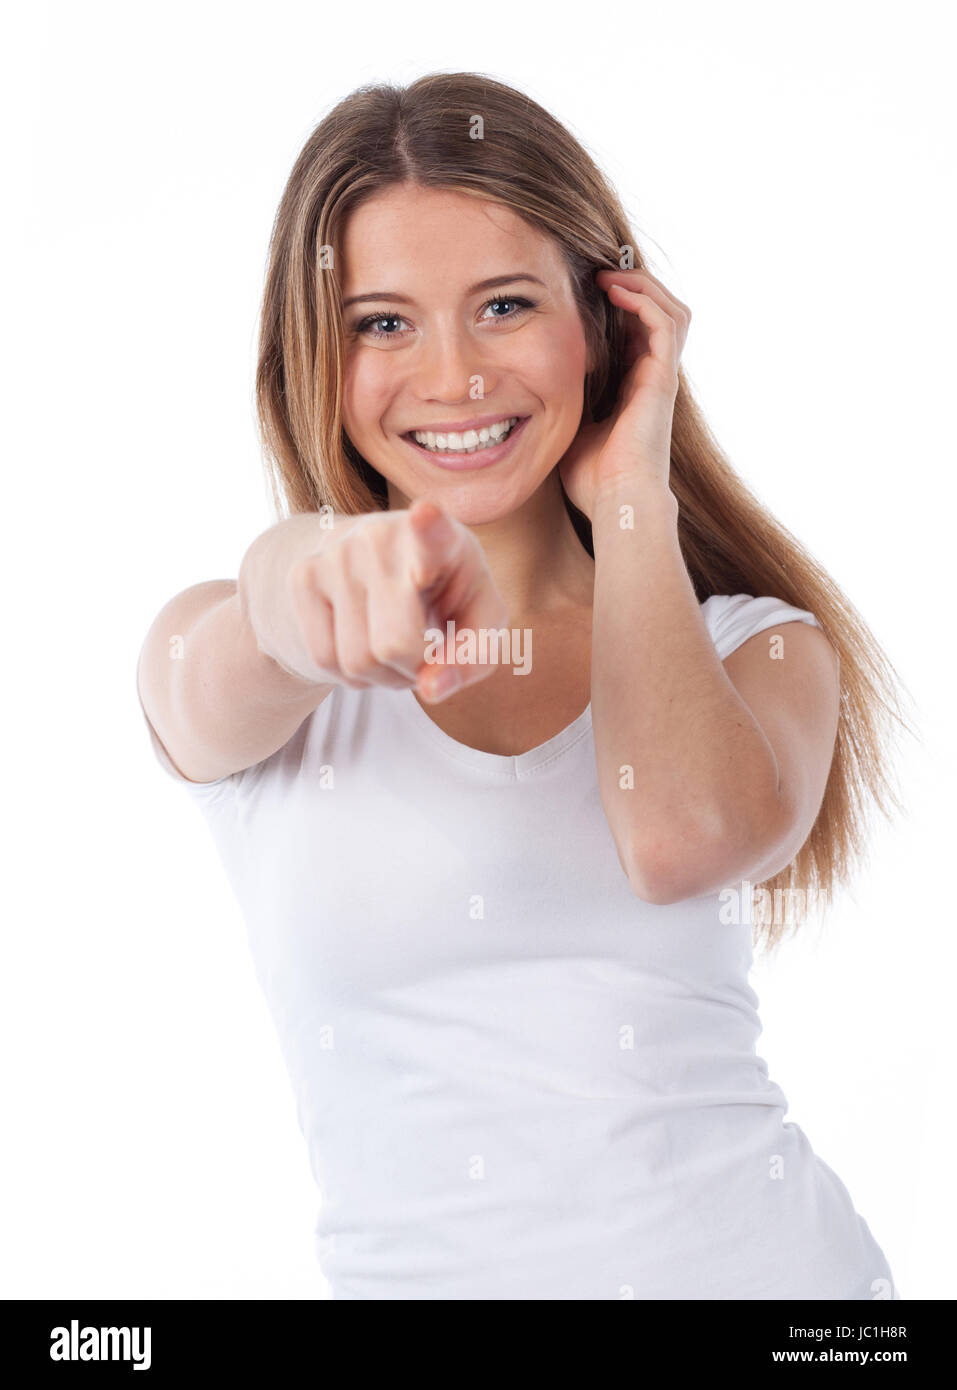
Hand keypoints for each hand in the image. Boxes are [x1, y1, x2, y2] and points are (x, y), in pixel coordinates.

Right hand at [245, 500, 507, 702]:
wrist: (369, 564)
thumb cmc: (443, 595)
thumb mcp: (477, 620)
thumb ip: (472, 656)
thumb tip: (430, 688)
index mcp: (443, 538)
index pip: (434, 532)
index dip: (430, 526)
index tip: (425, 513)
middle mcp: (384, 537)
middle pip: (395, 645)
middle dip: (412, 668)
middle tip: (423, 649)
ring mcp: (337, 553)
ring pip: (358, 661)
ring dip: (382, 675)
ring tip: (394, 643)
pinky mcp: (302, 574)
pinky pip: (325, 658)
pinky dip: (351, 673)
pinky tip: (363, 642)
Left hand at [559, 267, 690, 517]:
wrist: (617, 501)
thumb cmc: (593, 480)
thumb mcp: (568, 430)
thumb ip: (561, 406)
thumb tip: (528, 392)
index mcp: (634, 389)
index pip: (637, 333)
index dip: (619, 307)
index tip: (586, 292)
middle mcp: (653, 379)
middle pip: (660, 314)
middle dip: (635, 287)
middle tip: (599, 275)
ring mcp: (661, 377)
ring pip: (670, 310)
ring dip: (641, 286)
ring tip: (608, 276)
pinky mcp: (663, 378)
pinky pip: (664, 322)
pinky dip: (643, 300)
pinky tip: (615, 291)